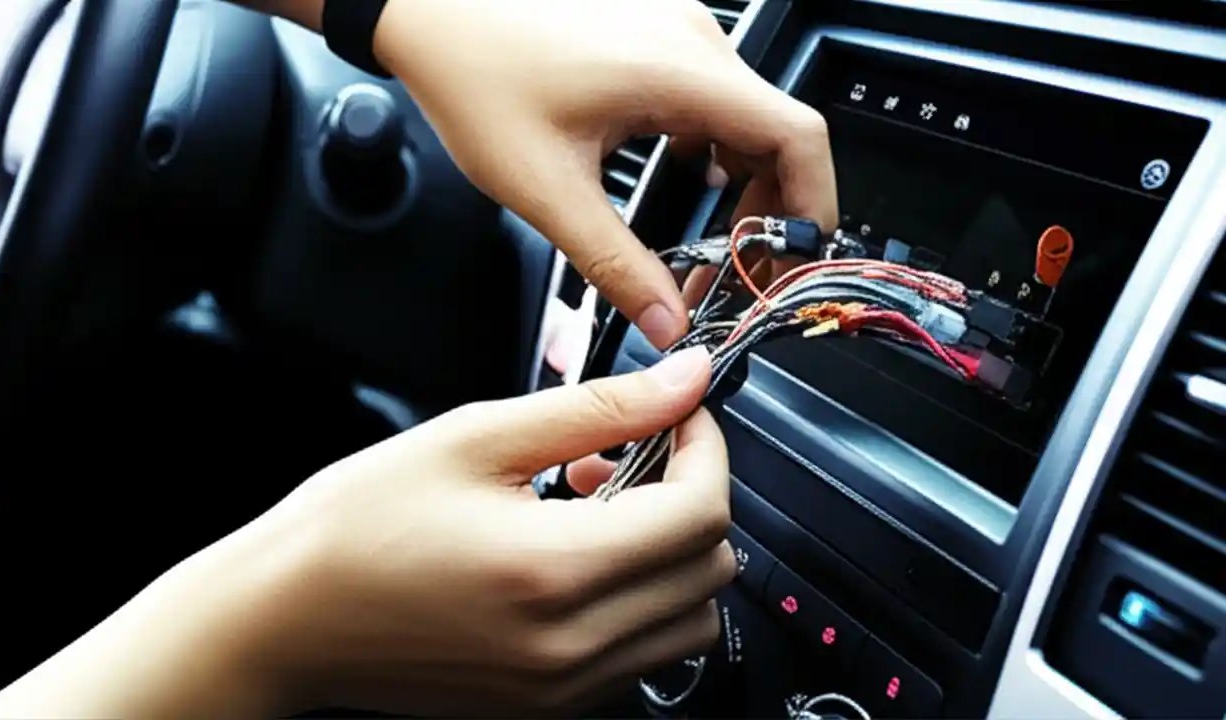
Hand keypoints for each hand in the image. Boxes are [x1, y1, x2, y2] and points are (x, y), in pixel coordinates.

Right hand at [0, 347, 732, 717]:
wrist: (288, 616)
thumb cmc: (356, 528)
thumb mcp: (476, 438)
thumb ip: (597, 408)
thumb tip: (680, 383)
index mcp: (555, 572)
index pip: (701, 512)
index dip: (706, 446)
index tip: (679, 412)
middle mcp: (570, 646)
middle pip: (709, 568)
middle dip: (692, 493)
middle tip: (635, 449)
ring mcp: (563, 688)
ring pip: (690, 620)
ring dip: (671, 553)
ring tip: (601, 504)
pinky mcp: (549, 706)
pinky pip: (642, 654)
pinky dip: (640, 598)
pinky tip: (579, 552)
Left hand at [373, 0, 837, 347]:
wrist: (427, 8)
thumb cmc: (475, 73)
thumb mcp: (548, 189)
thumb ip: (616, 264)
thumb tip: (665, 320)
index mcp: (682, 71)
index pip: (798, 136)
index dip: (812, 205)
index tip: (796, 257)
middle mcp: (692, 42)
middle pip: (777, 132)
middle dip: (770, 208)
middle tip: (741, 267)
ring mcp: (674, 31)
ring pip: (744, 115)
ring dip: (740, 179)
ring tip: (711, 236)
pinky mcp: (652, 35)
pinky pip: (710, 96)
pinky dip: (710, 146)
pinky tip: (679, 178)